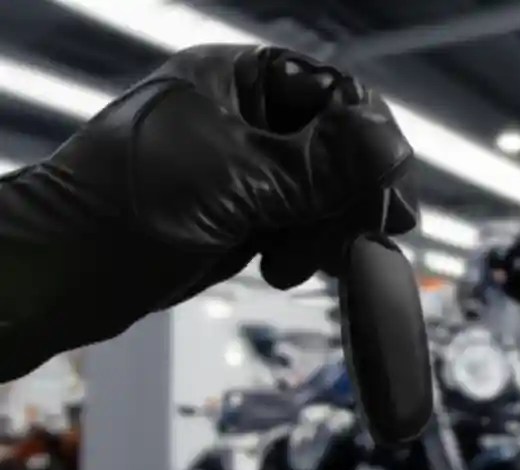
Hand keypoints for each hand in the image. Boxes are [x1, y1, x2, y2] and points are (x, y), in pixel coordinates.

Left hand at [0, 44, 416, 380]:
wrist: (61, 275)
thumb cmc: (125, 210)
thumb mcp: (235, 180)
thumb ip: (320, 165)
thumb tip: (393, 147)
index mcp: (238, 79)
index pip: (337, 99)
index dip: (368, 149)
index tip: (384, 203)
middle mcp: (248, 115)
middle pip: (341, 149)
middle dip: (348, 200)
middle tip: (358, 241)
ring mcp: (247, 166)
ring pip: (328, 193)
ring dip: (327, 232)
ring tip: (295, 263)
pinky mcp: (245, 212)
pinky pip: (304, 223)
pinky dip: (309, 249)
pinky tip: (288, 268)